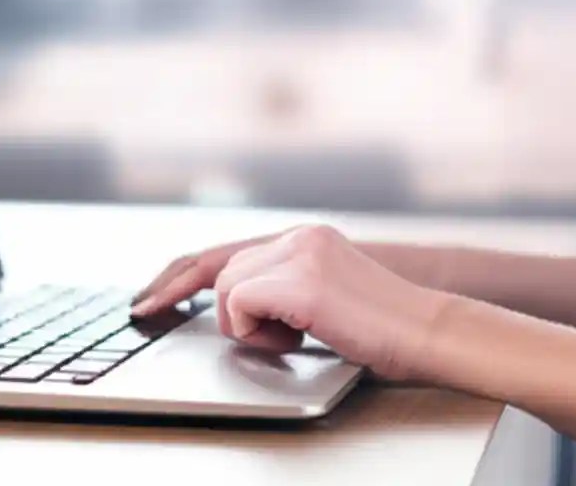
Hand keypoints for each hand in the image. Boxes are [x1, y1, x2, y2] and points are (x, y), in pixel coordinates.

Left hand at [133, 227, 448, 315]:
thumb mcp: (326, 300)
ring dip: (245, 323)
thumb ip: (285, 292)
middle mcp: (298, 237)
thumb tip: (239, 309)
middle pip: (219, 269)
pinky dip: (256, 329)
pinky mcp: (301, 281)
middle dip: (204, 303)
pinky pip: (241, 304)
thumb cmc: (384, 330)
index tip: (147, 298)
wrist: (428, 333)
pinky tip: (296, 336)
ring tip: (291, 338)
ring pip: (226, 287)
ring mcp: (300, 254)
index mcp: (305, 238)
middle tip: (195, 323)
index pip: (226, 251)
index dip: (180, 276)